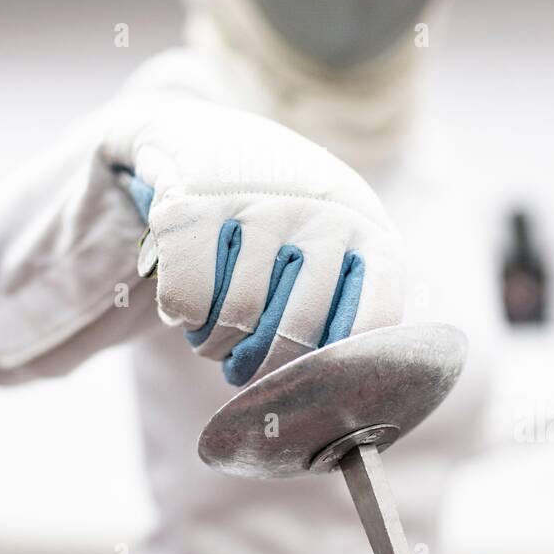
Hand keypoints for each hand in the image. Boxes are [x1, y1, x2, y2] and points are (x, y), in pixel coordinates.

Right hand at [102, 98, 403, 386]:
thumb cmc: (282, 230)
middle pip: (295, 337)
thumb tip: (344, 411)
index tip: (314, 387)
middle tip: (248, 361)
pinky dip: (182, 316)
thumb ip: (350, 320)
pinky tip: (188, 301)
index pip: (371, 326)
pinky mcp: (196, 206)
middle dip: (262, 367)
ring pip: (235, 321)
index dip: (339, 372)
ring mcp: (259, 207)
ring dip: (215, 343)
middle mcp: (321, 215)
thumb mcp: (336, 256)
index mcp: (368, 234)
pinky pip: (189, 300)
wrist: (206, 142)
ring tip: (220, 323)